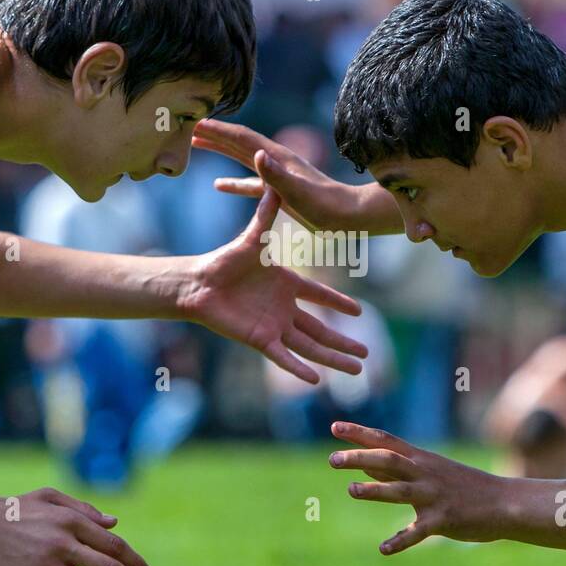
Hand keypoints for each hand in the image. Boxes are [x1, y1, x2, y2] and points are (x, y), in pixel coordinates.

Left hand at [181, 189, 367, 383]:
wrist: (198, 284)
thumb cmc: (224, 261)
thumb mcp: (253, 238)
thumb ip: (267, 216)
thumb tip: (276, 185)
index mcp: (287, 284)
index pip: (320, 296)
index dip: (338, 303)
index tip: (358, 312)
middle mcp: (284, 309)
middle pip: (322, 330)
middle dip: (344, 342)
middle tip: (367, 353)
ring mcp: (274, 326)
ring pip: (310, 347)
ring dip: (333, 358)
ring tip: (357, 370)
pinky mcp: (260, 339)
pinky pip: (283, 357)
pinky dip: (298, 368)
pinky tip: (316, 380)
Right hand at [193, 119, 399, 234]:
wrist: (350, 216)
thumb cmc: (327, 206)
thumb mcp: (299, 191)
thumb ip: (276, 174)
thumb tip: (256, 154)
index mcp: (278, 157)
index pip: (242, 138)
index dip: (219, 130)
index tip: (196, 123)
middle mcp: (276, 161)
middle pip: (238, 142)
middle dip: (214, 133)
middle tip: (187, 126)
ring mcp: (277, 175)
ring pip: (241, 158)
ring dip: (220, 150)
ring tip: (196, 144)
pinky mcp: (279, 192)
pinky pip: (250, 183)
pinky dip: (233, 182)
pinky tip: (219, 185)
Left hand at [329, 422, 510, 554]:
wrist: (504, 502)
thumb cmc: (463, 485)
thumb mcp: (430, 471)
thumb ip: (397, 469)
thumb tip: (363, 466)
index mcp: (421, 459)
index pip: (385, 440)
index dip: (359, 434)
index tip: (334, 428)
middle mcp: (425, 473)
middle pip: (388, 461)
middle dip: (360, 458)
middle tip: (333, 459)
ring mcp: (434, 496)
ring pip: (400, 491)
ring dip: (375, 490)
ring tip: (351, 490)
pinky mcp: (444, 520)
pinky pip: (418, 531)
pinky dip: (401, 540)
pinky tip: (383, 549)